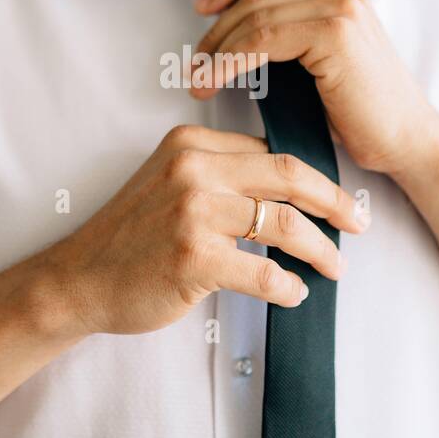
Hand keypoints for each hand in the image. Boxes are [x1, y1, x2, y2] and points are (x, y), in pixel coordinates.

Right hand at [44, 125, 368, 336]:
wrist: (80, 278)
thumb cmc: (130, 237)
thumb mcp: (168, 181)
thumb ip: (218, 173)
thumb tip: (287, 187)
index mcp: (191, 144)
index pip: (271, 151)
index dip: (313, 177)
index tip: (337, 198)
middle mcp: (193, 169)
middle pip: (288, 176)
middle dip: (334, 201)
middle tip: (359, 223)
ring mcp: (192, 212)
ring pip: (283, 224)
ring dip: (320, 249)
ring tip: (333, 267)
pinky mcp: (193, 257)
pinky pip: (263, 272)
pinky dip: (287, 287)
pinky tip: (293, 294)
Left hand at [192, 0, 437, 173]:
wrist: (406, 141)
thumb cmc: (360, 112)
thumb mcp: (318, 61)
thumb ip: (288, 35)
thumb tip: (231, 31)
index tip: (202, 8)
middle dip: (215, 26)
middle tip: (193, 62)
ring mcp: (341, 6)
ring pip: (255, 14)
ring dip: (216, 48)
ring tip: (197, 80)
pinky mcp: (335, 32)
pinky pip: (263, 39)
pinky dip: (230, 60)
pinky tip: (214, 81)